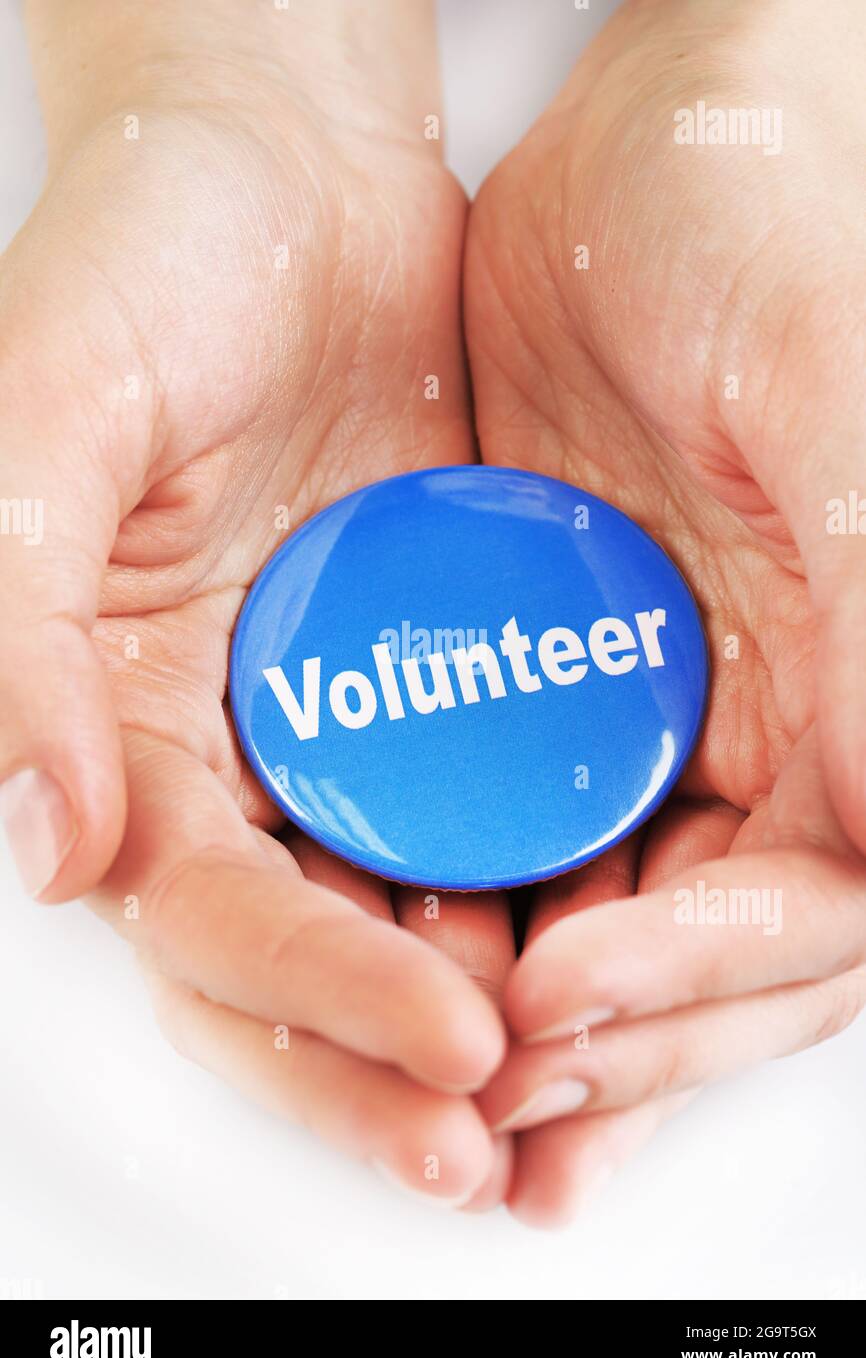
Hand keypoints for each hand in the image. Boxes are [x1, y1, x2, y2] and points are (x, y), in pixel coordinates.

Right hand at [0, 0, 511, 1204]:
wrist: (279, 168)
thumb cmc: (143, 263)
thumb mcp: (43, 423)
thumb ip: (19, 639)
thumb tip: (47, 851)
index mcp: (116, 720)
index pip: (210, 914)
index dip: (315, 998)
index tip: (439, 1045)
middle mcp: (221, 741)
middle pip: (295, 957)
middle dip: (383, 1062)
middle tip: (490, 1137)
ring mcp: (329, 712)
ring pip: (395, 905)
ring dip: (474, 1000)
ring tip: (566, 1071)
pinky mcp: (427, 663)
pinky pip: (482, 794)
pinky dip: (532, 873)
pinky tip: (597, 926)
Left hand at [465, 0, 865, 1224]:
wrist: (648, 137)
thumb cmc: (769, 220)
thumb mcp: (823, 405)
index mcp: (852, 688)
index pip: (807, 904)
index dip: (702, 978)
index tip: (569, 994)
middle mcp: (771, 727)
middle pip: (713, 954)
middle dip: (613, 1041)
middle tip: (490, 1090)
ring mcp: (666, 714)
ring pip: (615, 918)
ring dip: (537, 1021)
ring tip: (454, 1094)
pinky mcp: (564, 680)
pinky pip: (523, 835)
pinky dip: (478, 920)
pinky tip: (419, 976)